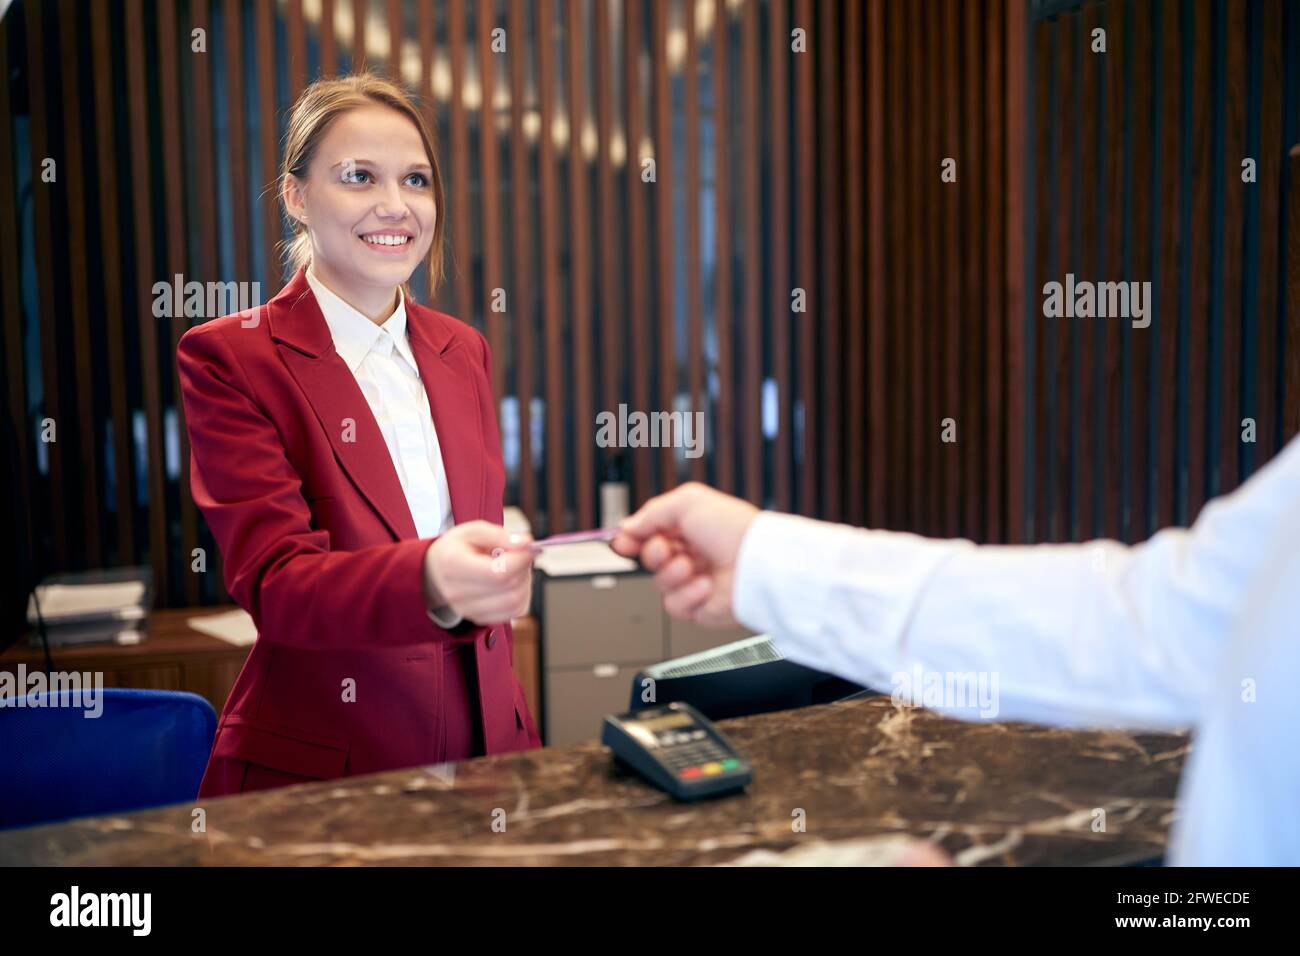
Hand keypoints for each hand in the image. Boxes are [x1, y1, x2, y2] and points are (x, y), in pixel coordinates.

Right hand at [424, 521, 533, 624]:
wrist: (434, 573)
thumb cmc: (456, 549)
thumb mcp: (472, 531)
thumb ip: (499, 534)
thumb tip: (527, 543)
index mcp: (453, 565)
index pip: (498, 573)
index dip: (521, 560)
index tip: (529, 547)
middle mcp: (457, 593)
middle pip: (510, 588)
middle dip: (525, 568)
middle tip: (522, 554)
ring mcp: (467, 610)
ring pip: (516, 602)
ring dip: (525, 582)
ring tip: (515, 567)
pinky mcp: (479, 619)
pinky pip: (515, 611)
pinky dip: (523, 595)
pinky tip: (513, 581)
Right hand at [610, 482, 758, 627]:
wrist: (757, 562)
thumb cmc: (733, 529)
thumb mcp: (687, 502)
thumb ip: (651, 512)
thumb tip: (627, 526)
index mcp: (688, 529)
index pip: (650, 534)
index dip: (632, 538)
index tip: (622, 541)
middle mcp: (690, 555)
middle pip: (649, 559)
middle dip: (652, 554)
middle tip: (666, 550)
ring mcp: (694, 581)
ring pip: (659, 584)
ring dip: (672, 574)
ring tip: (691, 568)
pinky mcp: (699, 606)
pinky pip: (674, 605)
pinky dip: (687, 595)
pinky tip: (705, 585)